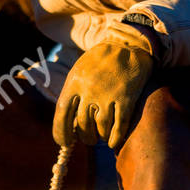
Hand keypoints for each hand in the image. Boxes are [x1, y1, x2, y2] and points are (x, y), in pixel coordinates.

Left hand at [53, 22, 156, 150]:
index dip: (61, 132)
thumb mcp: (79, 72)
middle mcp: (89, 91)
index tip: (64, 142)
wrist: (128, 47)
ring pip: (100, 128)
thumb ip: (72, 94)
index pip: (62, 114)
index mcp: (74, 83)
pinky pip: (119, 126)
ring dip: (100, 137)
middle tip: (88, 139)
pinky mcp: (126, 99)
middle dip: (84, 137)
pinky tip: (113, 142)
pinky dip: (115, 138)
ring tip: (101, 137)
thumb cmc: (101, 62)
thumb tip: (68, 120)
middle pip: (82, 124)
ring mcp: (108, 96)